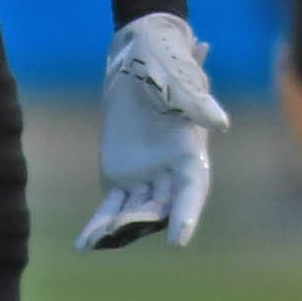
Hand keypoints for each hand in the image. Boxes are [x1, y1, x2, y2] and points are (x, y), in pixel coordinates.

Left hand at [77, 12, 226, 251]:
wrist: (138, 55)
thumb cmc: (165, 64)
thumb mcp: (180, 79)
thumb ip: (196, 101)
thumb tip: (219, 123)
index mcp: (191, 152)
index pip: (192, 189)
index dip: (186, 214)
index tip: (178, 241)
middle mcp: (171, 172)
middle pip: (161, 205)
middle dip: (143, 220)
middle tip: (120, 229)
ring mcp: (145, 178)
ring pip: (134, 211)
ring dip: (118, 227)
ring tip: (97, 240)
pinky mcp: (118, 177)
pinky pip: (111, 206)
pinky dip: (98, 225)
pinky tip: (83, 245)